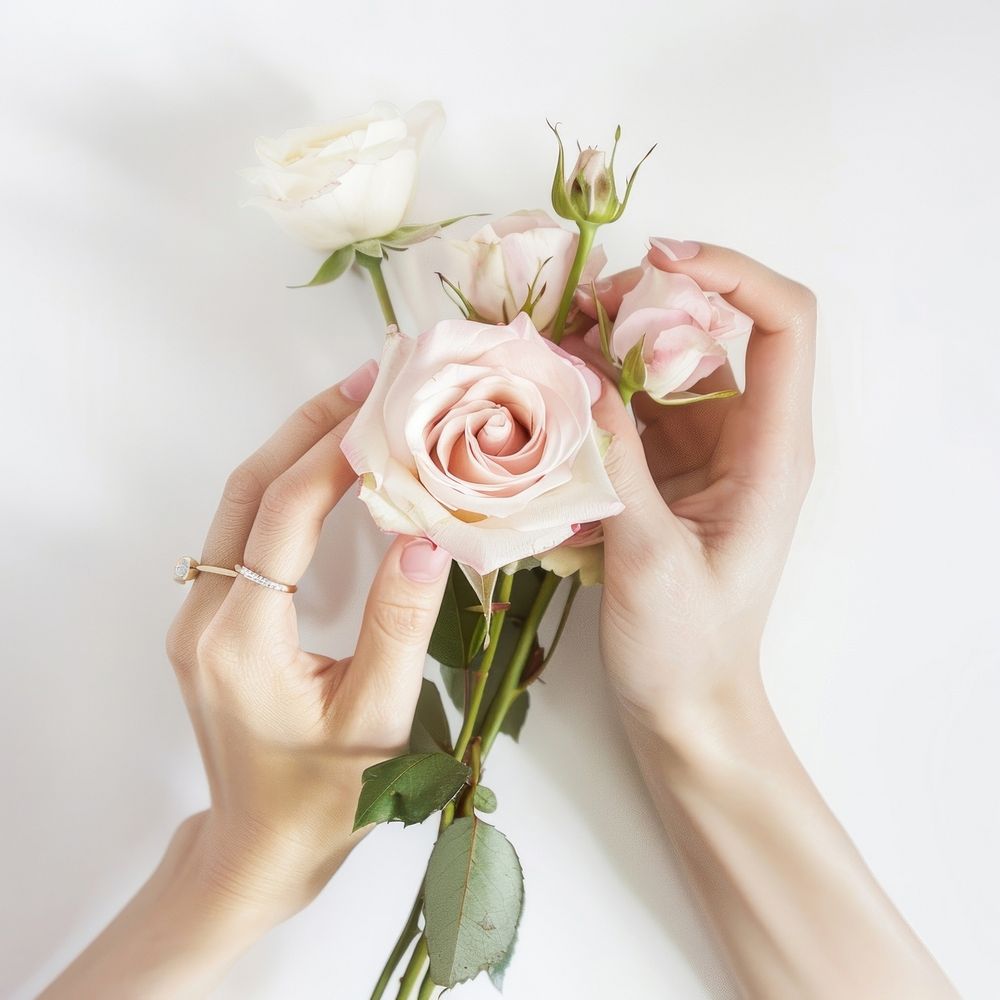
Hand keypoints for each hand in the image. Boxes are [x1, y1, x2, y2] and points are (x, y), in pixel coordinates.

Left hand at [163, 364, 453, 920]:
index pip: (285, 514)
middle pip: (248, 490)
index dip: (334, 451)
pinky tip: (328, 471)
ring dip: (293, 449)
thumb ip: (400, 626)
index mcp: (242, 639)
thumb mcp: (376, 720)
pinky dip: (285, 488)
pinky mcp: (210, 621)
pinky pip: (243, 533)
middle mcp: (205, 616)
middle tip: (367, 378)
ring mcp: (198, 617)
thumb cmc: (325, 799)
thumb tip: (430, 536)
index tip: (383, 404)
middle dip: (307, 427)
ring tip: (353, 407)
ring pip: (239, 505)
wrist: (260, 849)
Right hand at [576, 241, 815, 737]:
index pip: (782, 323)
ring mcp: (702, 454)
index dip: (728, 273)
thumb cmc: (686, 648)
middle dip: (644, 305)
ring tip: (544, 348)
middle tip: (570, 313)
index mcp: (772, 452)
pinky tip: (548, 394)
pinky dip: (592, 392)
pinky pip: (632, 408)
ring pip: (663, 366)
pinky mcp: (665, 473)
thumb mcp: (649, 555)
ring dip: (607, 347)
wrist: (686, 706)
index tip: (655, 262)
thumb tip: (576, 377)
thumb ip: (616, 463)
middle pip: (711, 330)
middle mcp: (745, 439)